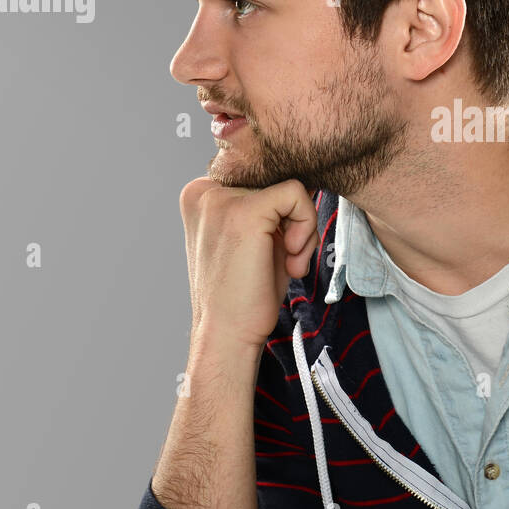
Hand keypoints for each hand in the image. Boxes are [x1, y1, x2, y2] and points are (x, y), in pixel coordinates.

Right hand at [179, 177, 320, 354]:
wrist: (228, 334)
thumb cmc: (245, 293)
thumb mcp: (256, 237)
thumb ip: (269, 205)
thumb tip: (308, 174)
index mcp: (201, 196)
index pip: (261, 180)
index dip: (280, 214)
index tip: (270, 251)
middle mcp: (204, 191)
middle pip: (276, 182)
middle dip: (292, 223)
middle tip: (283, 261)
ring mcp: (221, 199)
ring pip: (291, 188)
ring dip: (302, 229)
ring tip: (286, 263)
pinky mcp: (246, 211)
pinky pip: (297, 193)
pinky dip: (307, 226)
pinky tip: (291, 259)